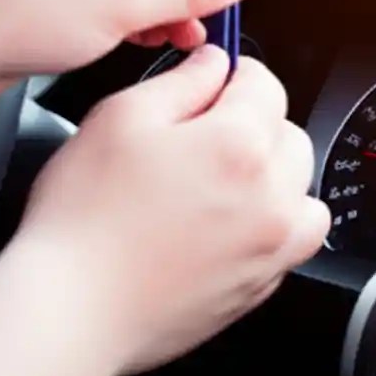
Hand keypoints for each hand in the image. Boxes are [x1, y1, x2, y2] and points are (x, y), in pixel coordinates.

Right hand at [17, 47, 329, 375]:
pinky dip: (266, 228)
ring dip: (274, 179)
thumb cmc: (84, 218)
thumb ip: (181, 81)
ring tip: (220, 184)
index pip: (266, 84)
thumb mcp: (119, 117)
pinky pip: (286, 245)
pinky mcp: (256, 290)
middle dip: (255, 125)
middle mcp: (269, 199)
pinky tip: (214, 228)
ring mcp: (269, 250)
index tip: (212, 81)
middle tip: (199, 136)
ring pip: (302, 196)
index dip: (234, 73)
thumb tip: (215, 65)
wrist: (73, 311)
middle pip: (290, 137)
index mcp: (239, 145)